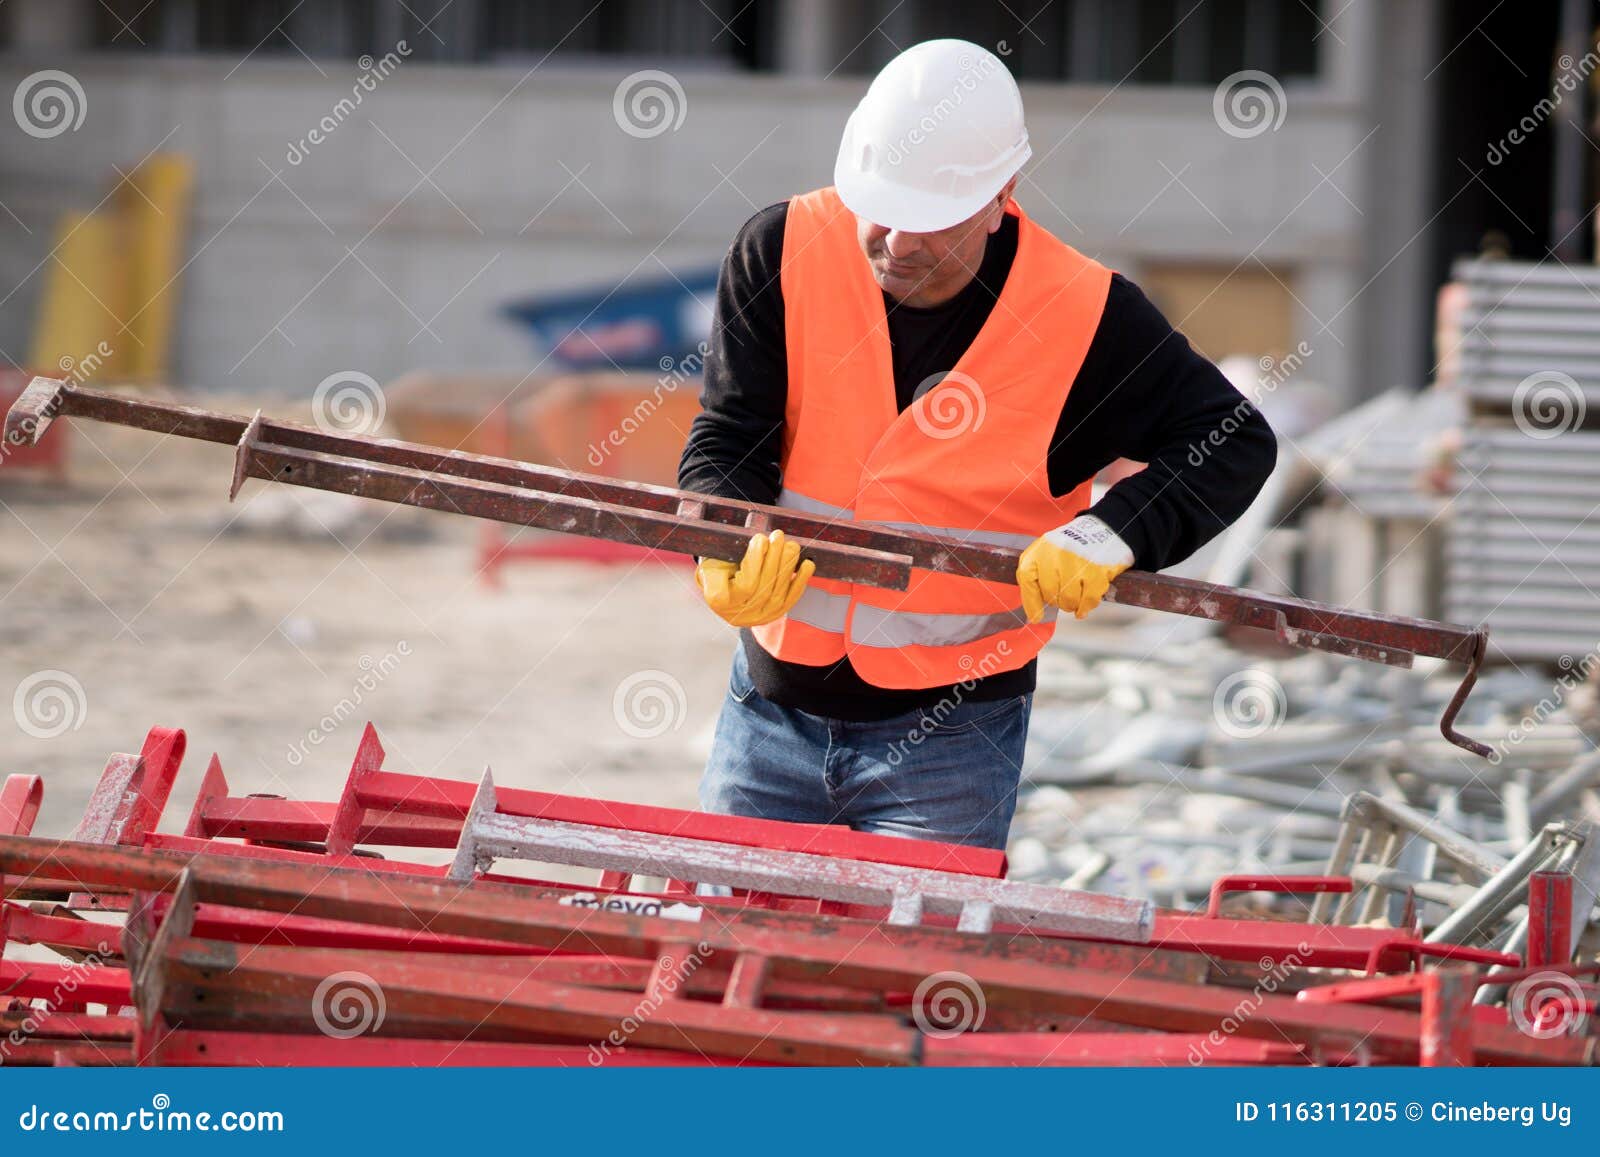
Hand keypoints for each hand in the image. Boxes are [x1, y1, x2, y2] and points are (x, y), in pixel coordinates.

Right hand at [695, 529, 815, 627]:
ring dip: (787, 566)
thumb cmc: (718, 571)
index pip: (745, 584)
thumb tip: (760, 545)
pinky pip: (790, 599)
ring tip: (791, 546)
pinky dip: (801, 581)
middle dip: (774, 558)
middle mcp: (739, 615)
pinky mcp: (774, 614)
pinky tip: (807, 564)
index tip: (761, 539)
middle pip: (764, 587)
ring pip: (778, 593)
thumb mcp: (711, 564)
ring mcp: (759, 618)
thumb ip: (726, 559)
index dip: (755, 561)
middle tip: (779, 535)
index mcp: (719, 602)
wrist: (725, 589)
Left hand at [1016, 515, 1133, 621]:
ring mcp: (1077, 563)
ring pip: (1069, 600)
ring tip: (1075, 596)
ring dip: (1072, 605)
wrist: (1102, 530)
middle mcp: (1056, 555)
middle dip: (1057, 601)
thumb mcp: (1044, 553)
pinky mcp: (1096, 571)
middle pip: (1050, 594)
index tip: (1036, 616)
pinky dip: (1085, 608)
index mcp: (1040, 550)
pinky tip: (1084, 607)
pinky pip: (1088, 601)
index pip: (1028, 580)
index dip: (1031, 602)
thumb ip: (1034, 577)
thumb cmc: (1070, 547)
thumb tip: (1033, 613)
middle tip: (1063, 597)